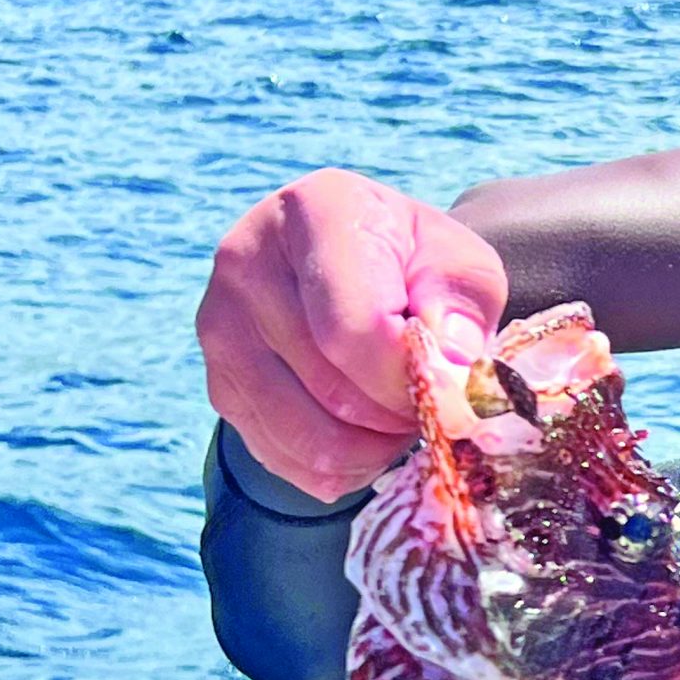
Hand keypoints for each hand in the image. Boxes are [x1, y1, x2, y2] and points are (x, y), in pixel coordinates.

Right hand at [196, 169, 506, 499]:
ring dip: (372, 450)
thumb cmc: (413, 266)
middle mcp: (247, 261)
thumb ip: (461, 305)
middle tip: (428, 403)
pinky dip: (340, 467)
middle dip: (398, 417)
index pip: (353, 330)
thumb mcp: (459, 265)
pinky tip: (363, 432)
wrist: (351, 269)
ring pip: (309, 440)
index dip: (409, 380)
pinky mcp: (218, 384)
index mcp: (315, 212)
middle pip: (334, 391)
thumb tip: (446, 371)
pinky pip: (288, 461)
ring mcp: (221, 327)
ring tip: (398, 416)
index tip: (445, 387)